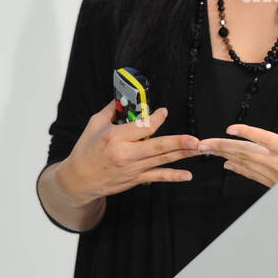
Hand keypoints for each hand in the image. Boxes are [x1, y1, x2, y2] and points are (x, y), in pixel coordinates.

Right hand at [59, 101, 199, 202]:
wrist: (78, 180)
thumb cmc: (85, 151)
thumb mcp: (94, 125)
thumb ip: (111, 110)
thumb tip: (124, 97)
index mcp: (115, 137)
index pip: (142, 126)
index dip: (157, 117)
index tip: (163, 112)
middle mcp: (126, 154)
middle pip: (157, 146)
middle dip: (179, 142)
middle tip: (196, 140)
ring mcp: (132, 168)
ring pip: (162, 159)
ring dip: (182, 154)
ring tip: (199, 149)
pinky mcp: (135, 179)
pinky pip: (157, 177)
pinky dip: (173, 176)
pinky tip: (187, 175)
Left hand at [196, 112, 277, 187]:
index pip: (266, 140)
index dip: (248, 133)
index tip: (231, 129)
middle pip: (247, 152)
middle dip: (223, 147)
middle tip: (204, 143)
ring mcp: (274, 175)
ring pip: (245, 163)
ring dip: (225, 155)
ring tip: (209, 150)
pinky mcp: (273, 183)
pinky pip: (251, 175)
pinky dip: (238, 168)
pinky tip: (228, 164)